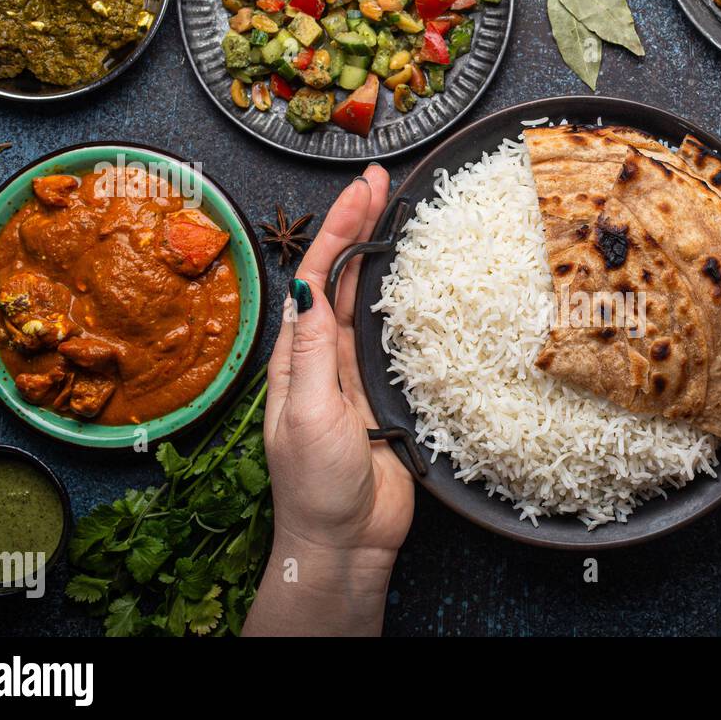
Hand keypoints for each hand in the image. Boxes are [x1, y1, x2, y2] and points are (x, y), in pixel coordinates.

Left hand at [244, 168, 413, 636]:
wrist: (346, 539)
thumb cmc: (315, 486)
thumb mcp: (307, 415)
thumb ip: (312, 354)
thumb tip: (307, 289)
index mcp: (298, 356)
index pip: (317, 276)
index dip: (340, 228)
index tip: (363, 188)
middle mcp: (325, 356)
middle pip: (342, 277)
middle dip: (360, 225)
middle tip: (383, 180)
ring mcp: (357, 374)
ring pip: (369, 300)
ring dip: (383, 255)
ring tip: (400, 211)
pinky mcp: (389, 395)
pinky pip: (397, 339)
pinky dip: (407, 303)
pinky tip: (422, 280)